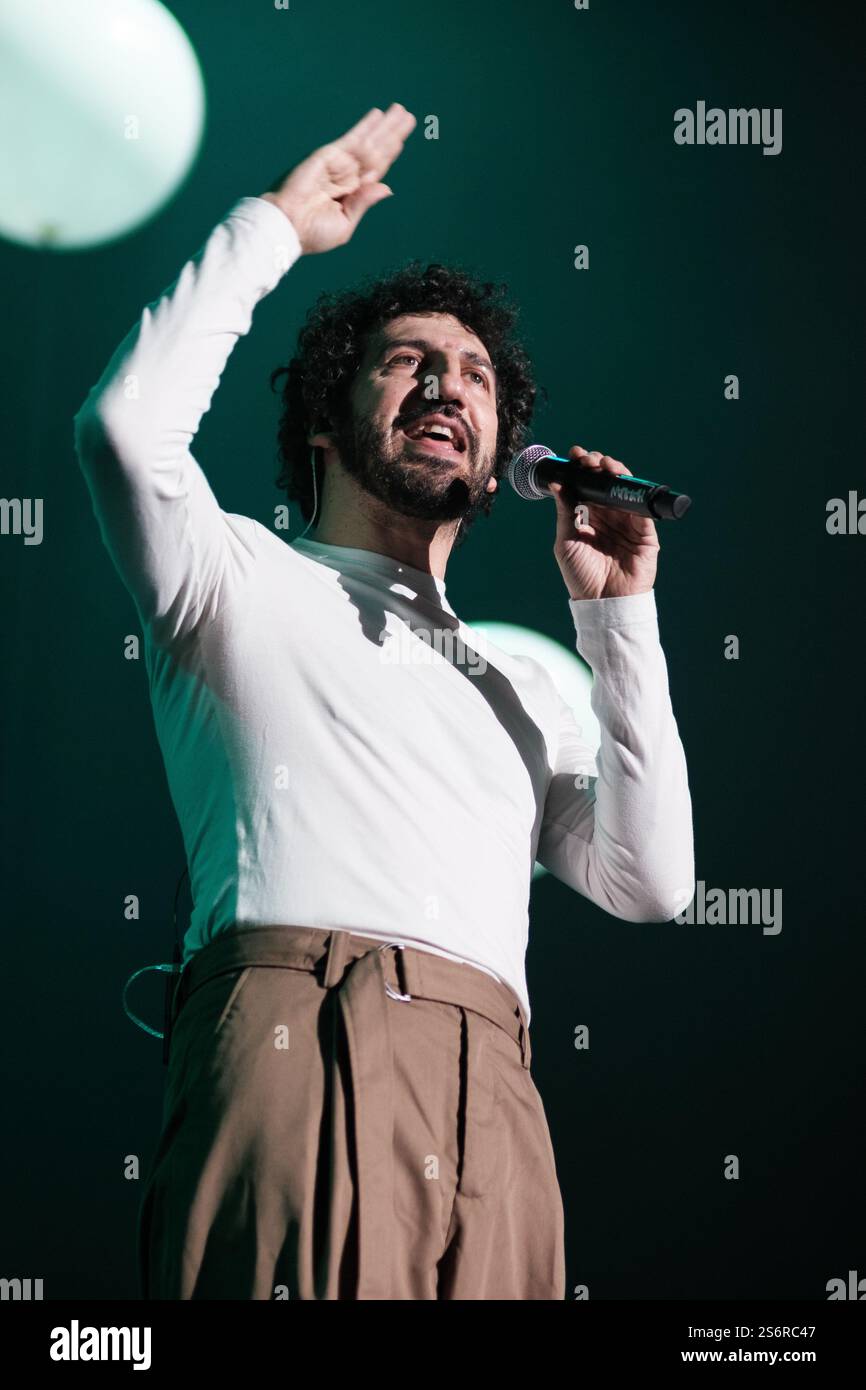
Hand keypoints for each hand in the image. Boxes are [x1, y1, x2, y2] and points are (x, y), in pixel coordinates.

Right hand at [259, 103, 416, 253]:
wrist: (289, 227)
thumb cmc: (313, 233)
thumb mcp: (345, 223)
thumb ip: (364, 202)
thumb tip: (387, 187)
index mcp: (353, 193)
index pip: (377, 168)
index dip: (390, 151)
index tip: (402, 137)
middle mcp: (348, 175)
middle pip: (376, 150)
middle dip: (391, 132)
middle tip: (408, 116)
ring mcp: (339, 164)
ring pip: (369, 141)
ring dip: (385, 125)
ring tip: (401, 111)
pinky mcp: (329, 156)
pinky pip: (352, 139)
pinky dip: (365, 126)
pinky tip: (377, 115)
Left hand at [550, 447, 659, 600]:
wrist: (603, 602)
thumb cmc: (581, 576)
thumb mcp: (566, 541)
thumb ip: (564, 512)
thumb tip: (556, 484)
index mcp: (588, 518)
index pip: (585, 486)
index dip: (580, 469)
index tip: (573, 455)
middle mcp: (608, 516)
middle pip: (605, 482)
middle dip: (596, 465)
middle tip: (587, 458)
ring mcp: (627, 522)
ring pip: (624, 488)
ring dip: (615, 472)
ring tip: (604, 464)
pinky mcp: (644, 531)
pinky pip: (641, 505)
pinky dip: (633, 490)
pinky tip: (620, 480)